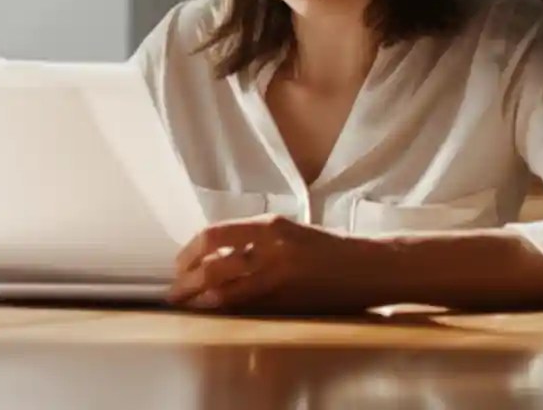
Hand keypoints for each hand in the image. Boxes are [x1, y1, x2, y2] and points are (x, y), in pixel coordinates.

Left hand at [166, 214, 367, 312]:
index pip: (214, 236)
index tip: (179, 262)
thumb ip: (255, 238)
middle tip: (174, 290)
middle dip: (186, 281)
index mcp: (271, 227)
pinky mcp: (288, 304)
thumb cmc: (330, 247)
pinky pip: (246, 309)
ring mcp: (280, 280)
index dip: (189, 252)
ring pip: (224, 293)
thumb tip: (213, 253)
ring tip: (185, 305)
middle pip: (212, 268)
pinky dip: (224, 311)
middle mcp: (272, 251)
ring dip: (199, 301)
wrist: (369, 267)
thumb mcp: (290, 231)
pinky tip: (212, 314)